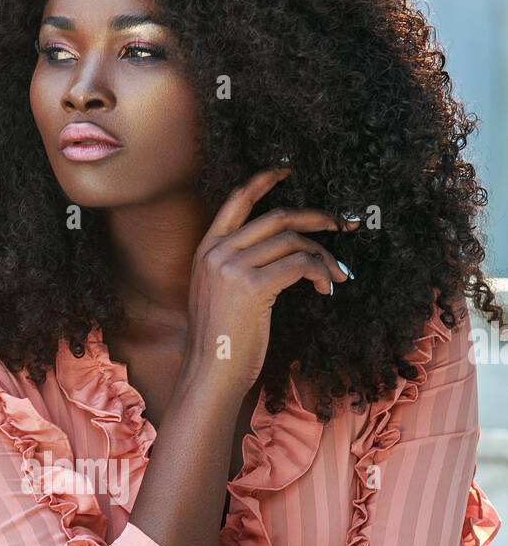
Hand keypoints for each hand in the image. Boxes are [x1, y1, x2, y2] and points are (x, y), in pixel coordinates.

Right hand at [182, 165, 358, 397]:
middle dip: (315, 218)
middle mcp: (217, 253)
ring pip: (293, 241)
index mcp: (207, 251)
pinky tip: (326, 287)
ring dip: (323, 254)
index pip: (236, 200)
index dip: (264, 181)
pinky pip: (299, 264)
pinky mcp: (252, 286)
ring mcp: (233, 268)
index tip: (288, 172)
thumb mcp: (221, 295)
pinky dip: (320, 271)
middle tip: (340, 225)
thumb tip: (284, 253)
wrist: (210, 373)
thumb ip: (239, 268)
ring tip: (336, 273)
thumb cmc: (221, 342)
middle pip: (277, 216)